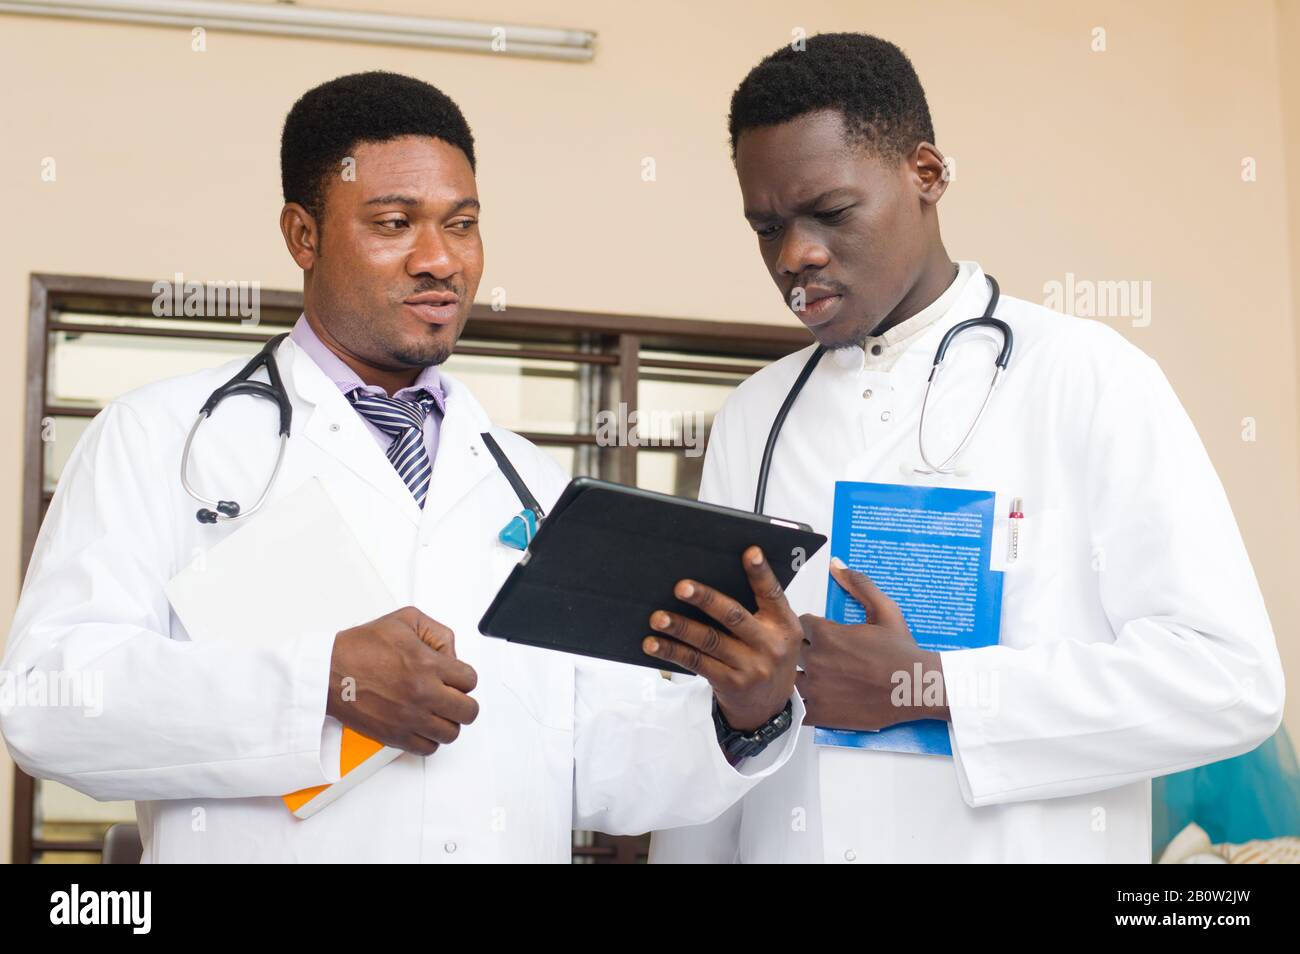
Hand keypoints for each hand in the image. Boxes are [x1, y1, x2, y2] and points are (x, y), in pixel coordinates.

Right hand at [326, 606, 478, 755]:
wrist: (328, 672)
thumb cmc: (360, 647)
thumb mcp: (406, 620)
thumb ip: (438, 634)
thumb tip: (453, 656)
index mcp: (427, 665)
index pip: (470, 681)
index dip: (464, 677)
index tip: (454, 677)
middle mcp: (422, 694)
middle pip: (468, 711)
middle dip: (462, 701)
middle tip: (451, 695)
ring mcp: (409, 718)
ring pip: (451, 733)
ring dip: (448, 721)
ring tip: (436, 711)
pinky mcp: (395, 736)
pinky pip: (428, 748)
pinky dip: (429, 739)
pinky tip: (423, 724)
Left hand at [642, 546, 800, 730]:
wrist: (769, 707)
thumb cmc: (768, 657)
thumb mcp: (777, 633)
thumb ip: (758, 609)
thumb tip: (715, 577)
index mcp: (783, 624)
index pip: (772, 593)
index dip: (761, 572)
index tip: (749, 551)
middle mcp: (770, 645)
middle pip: (734, 616)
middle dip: (706, 599)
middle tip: (681, 586)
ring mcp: (751, 667)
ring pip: (710, 640)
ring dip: (680, 627)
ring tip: (658, 617)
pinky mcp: (730, 683)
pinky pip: (697, 663)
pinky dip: (673, 651)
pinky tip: (654, 643)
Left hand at [798, 558, 947, 730]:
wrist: (916, 687)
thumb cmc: (902, 650)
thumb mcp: (885, 610)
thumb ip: (858, 585)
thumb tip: (836, 564)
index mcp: (826, 634)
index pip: (800, 624)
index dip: (809, 629)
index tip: (819, 636)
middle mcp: (815, 660)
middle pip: (791, 651)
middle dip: (801, 652)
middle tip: (820, 659)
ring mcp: (815, 689)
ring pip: (789, 679)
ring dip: (796, 678)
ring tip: (812, 681)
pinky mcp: (820, 712)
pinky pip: (794, 709)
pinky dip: (797, 706)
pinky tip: (809, 702)